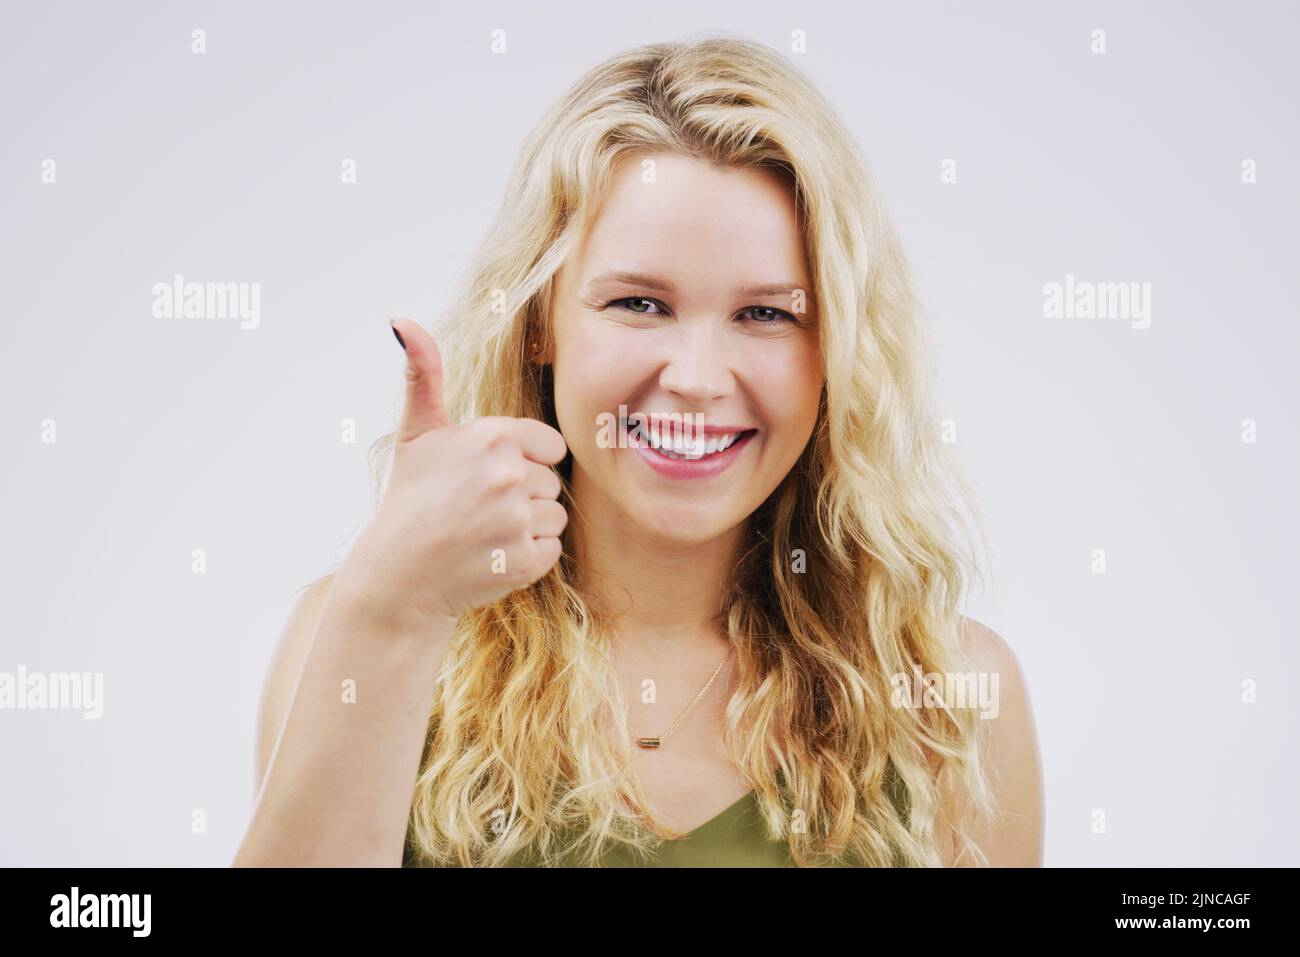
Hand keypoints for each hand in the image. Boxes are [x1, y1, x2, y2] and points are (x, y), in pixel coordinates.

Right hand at [336, 319, 568, 631]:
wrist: (398, 574)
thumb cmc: (411, 499)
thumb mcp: (416, 433)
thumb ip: (423, 375)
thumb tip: (403, 321)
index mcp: (493, 437)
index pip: (550, 446)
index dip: (523, 462)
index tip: (485, 477)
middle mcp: (509, 475)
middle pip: (551, 482)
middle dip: (522, 496)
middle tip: (477, 509)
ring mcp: (517, 520)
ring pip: (554, 517)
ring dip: (527, 528)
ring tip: (483, 532)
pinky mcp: (524, 561)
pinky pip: (551, 550)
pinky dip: (526, 558)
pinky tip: (490, 556)